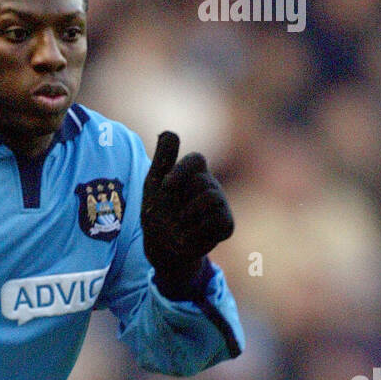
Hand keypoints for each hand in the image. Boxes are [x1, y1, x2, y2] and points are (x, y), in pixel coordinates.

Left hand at [140, 131, 233, 300]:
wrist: (162, 248)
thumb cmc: (157, 214)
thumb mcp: (154, 186)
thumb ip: (162, 159)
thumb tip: (167, 131)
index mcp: (194, 173)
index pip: (196, 159)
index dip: (182, 170)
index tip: (165, 186)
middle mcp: (211, 185)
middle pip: (201, 182)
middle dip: (181, 201)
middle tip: (173, 214)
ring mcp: (221, 204)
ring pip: (212, 198)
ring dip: (188, 215)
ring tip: (181, 224)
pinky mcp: (227, 224)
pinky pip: (218, 220)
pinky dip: (198, 231)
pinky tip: (191, 235)